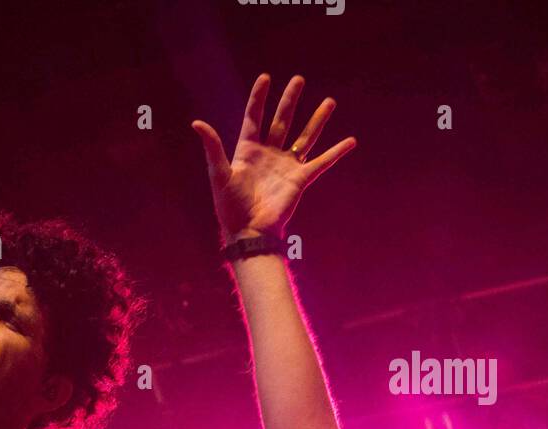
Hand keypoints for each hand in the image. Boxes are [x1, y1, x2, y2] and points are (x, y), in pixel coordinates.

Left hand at [192, 74, 354, 241]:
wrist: (249, 231)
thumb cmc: (230, 207)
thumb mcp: (219, 174)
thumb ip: (213, 147)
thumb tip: (197, 123)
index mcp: (247, 150)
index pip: (254, 117)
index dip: (259, 98)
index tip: (265, 78)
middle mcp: (269, 154)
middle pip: (281, 121)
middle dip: (290, 100)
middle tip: (298, 79)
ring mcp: (286, 166)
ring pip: (304, 137)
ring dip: (317, 120)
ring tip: (329, 102)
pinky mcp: (300, 179)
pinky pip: (321, 163)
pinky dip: (336, 152)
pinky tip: (350, 141)